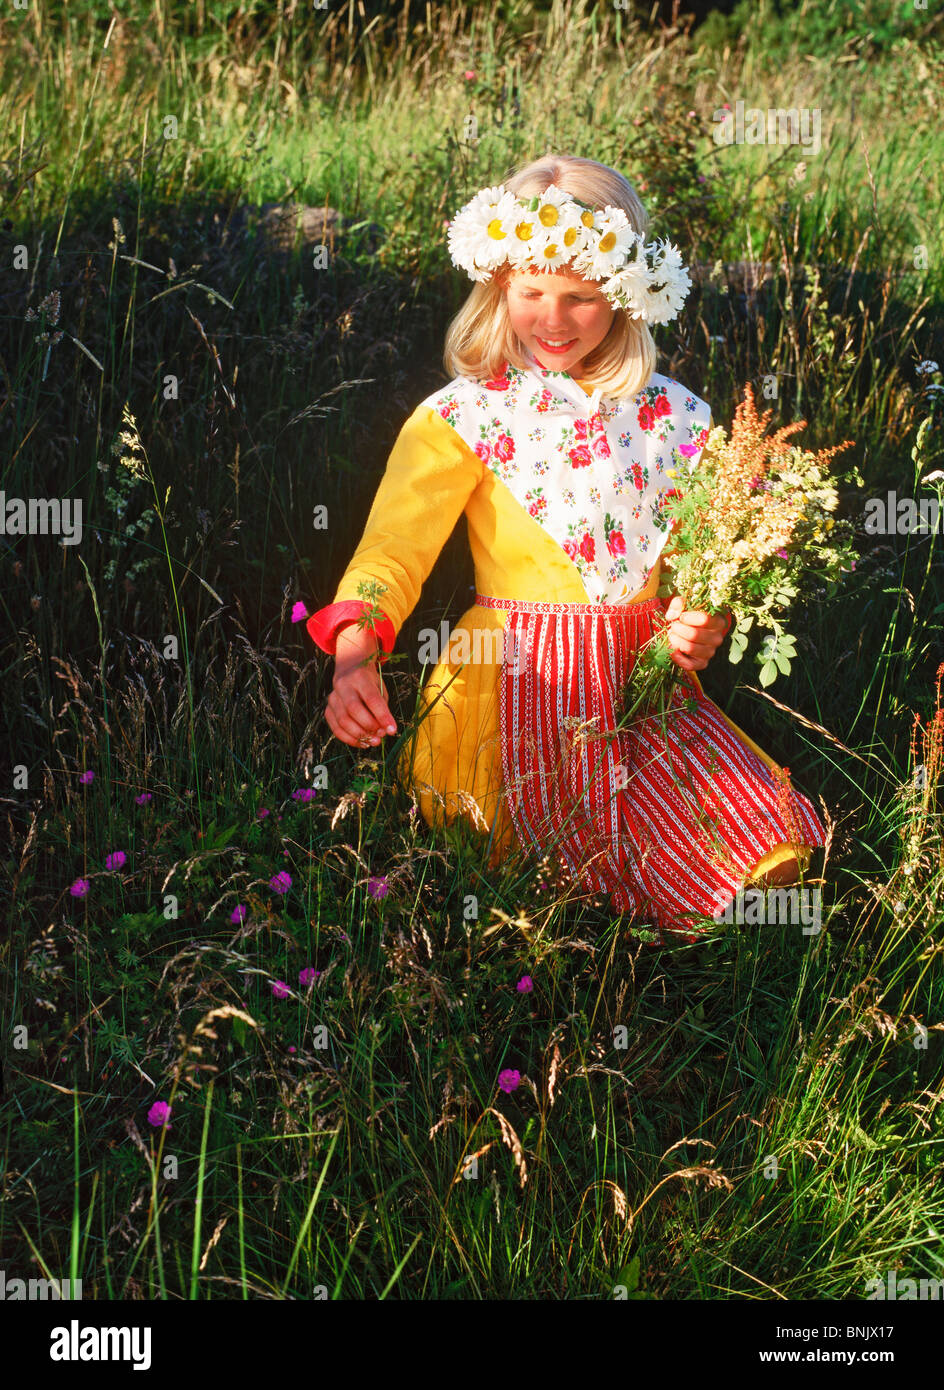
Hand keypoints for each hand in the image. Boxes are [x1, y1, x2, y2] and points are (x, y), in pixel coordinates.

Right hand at [325, 625, 397, 747]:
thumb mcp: (380, 688)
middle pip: (353, 709)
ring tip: (374, 741)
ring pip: (343, 721)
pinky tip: (363, 742)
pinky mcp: (327, 709)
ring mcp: (332, 698)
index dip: (382, 716)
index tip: (392, 730)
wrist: (349, 670)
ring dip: (360, 735)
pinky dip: (350, 739)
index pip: (371, 699)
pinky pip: (336, 728)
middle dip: (369, 726)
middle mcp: (343, 686)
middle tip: (381, 735)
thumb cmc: (369, 683)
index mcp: (360, 677)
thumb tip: (384, 730)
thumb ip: (382, 707)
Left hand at [664, 596, 729, 671]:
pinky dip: (678, 658)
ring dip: (675, 642)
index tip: (680, 617)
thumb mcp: (686, 604)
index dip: (687, 617)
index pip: (704, 619)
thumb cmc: (690, 616)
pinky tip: (673, 650)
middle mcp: (717, 638)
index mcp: (718, 621)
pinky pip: (690, 665)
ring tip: (672, 636)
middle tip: (673, 626)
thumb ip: (678, 604)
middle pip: (694, 634)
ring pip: (690, 648)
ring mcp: (711, 652)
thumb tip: (672, 616)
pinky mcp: (703, 663)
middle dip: (678, 629)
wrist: (691, 630)